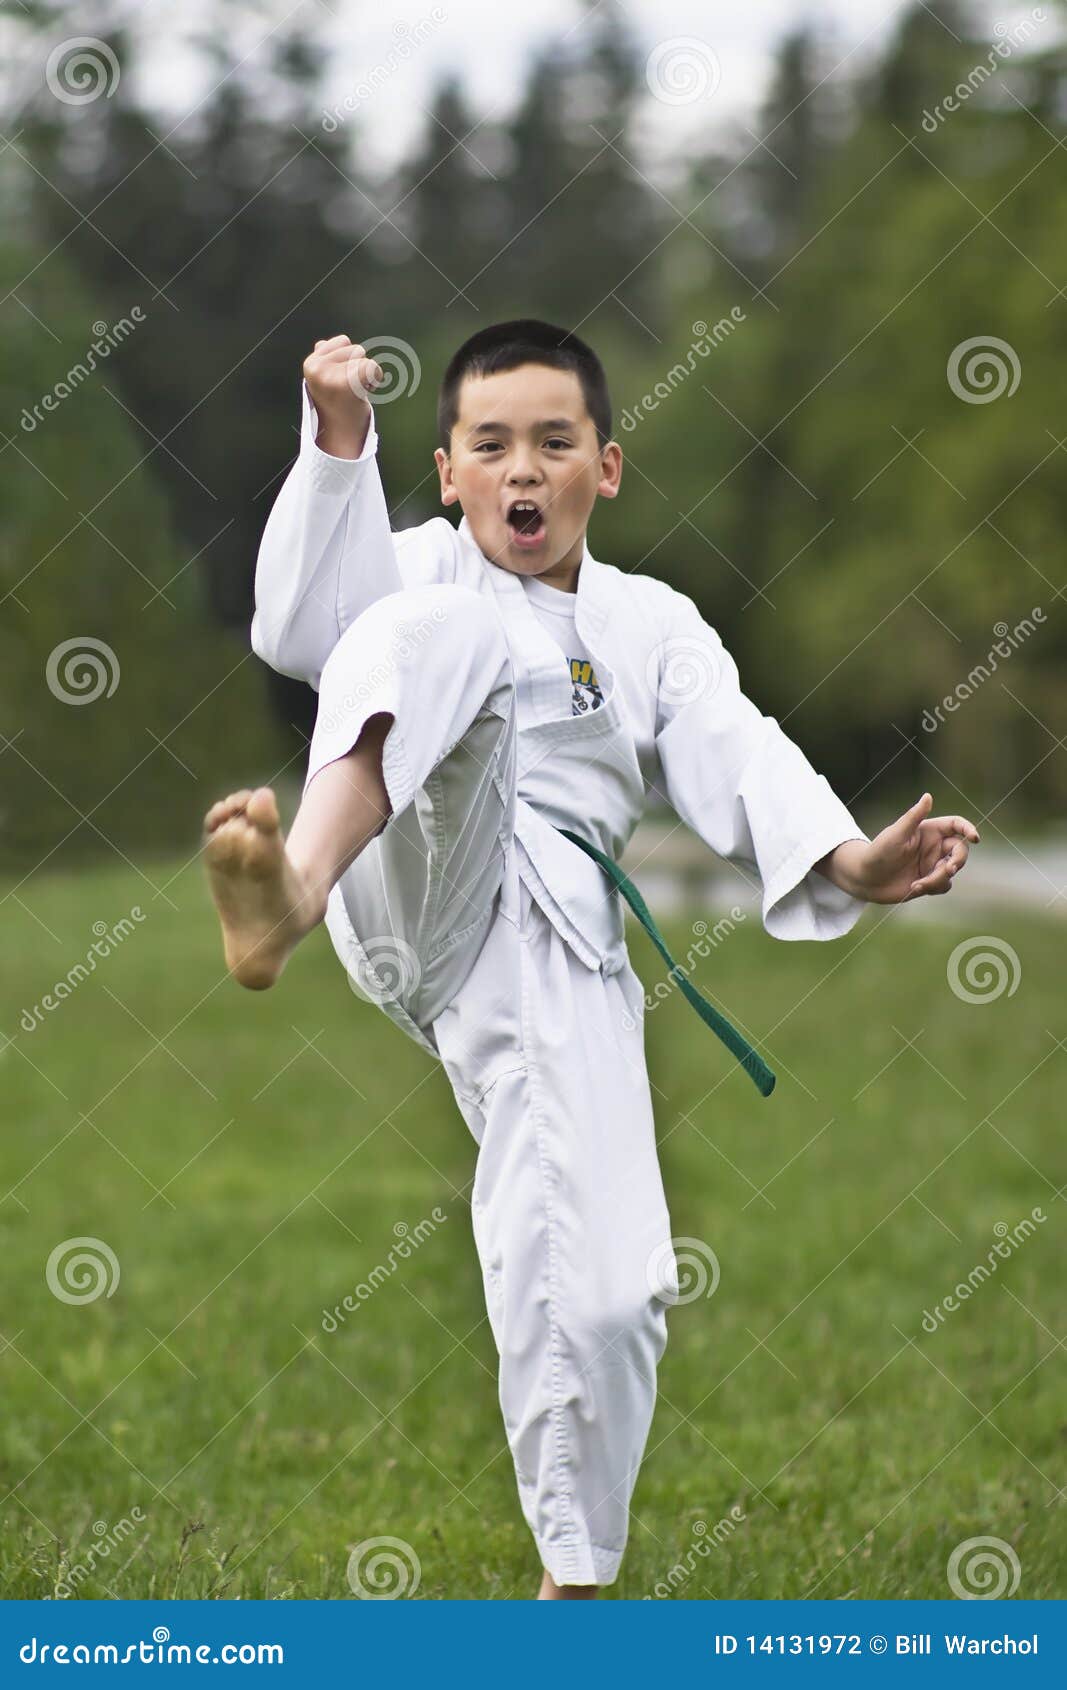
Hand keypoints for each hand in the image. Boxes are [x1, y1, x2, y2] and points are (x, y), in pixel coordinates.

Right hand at [303, 334, 383, 458]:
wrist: (342, 435)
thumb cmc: (338, 405)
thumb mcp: (326, 380)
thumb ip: (325, 360)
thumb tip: (321, 343)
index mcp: (310, 363)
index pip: (344, 341)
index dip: (350, 361)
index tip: (342, 382)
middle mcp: (316, 368)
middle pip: (355, 348)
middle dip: (358, 368)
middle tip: (349, 391)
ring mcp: (330, 377)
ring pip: (364, 357)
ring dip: (365, 376)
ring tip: (354, 394)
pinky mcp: (346, 385)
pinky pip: (373, 368)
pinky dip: (375, 380)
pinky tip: (364, 395)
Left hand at [823, 793, 980, 903]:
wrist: (864, 878)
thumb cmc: (878, 851)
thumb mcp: (896, 833)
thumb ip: (914, 816)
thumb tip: (928, 796)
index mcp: (929, 830)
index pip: (956, 825)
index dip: (968, 829)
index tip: (975, 838)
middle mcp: (934, 846)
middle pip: (961, 850)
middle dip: (957, 861)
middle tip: (948, 869)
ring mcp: (932, 864)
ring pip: (952, 870)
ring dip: (939, 879)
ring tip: (918, 884)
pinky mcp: (929, 880)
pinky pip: (944, 885)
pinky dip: (933, 888)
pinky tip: (914, 887)